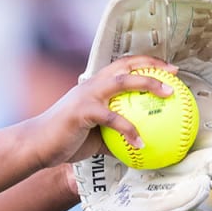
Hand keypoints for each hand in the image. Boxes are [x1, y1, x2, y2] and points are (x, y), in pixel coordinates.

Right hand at [33, 55, 177, 166]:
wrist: (37, 145)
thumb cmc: (65, 140)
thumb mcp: (96, 137)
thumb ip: (116, 136)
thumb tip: (139, 147)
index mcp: (95, 86)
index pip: (123, 66)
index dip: (146, 63)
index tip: (169, 70)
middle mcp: (92, 84)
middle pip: (126, 65)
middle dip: (152, 65)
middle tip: (174, 75)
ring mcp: (87, 95)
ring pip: (123, 81)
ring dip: (148, 84)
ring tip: (167, 95)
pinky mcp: (82, 111)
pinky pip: (113, 118)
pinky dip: (129, 130)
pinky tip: (141, 144)